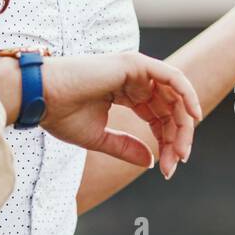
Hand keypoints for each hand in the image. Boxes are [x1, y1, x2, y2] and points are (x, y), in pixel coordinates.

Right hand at [38, 50, 201, 179]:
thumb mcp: (99, 138)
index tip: (167, 170)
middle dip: (177, 137)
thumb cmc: (60, 114)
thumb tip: (153, 162)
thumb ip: (126, 147)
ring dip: (183, 124)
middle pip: (170, 108)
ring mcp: (135, 70)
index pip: (158, 117)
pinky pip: (172, 78)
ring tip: (181, 150)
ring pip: (174, 96)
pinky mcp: (134, 64)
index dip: (166, 142)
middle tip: (178, 162)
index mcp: (124, 93)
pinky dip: (187, 95)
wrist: (41, 98)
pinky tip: (193, 118)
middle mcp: (133, 79)